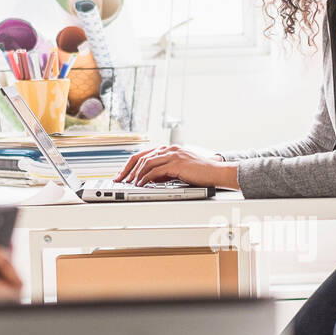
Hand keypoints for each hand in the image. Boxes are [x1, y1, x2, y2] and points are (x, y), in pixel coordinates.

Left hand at [117, 145, 237, 188]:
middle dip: (128, 169)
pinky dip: (145, 178)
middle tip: (119, 179)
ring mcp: (172, 155)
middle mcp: (169, 150)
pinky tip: (141, 184)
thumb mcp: (179, 171)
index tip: (123, 174)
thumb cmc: (201, 173)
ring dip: (135, 174)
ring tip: (129, 183)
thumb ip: (165, 173)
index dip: (131, 164)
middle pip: (141, 156)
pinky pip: (155, 170)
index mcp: (169, 150)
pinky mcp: (176, 163)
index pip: (144, 155)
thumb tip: (151, 179)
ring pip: (146, 162)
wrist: (216, 172)